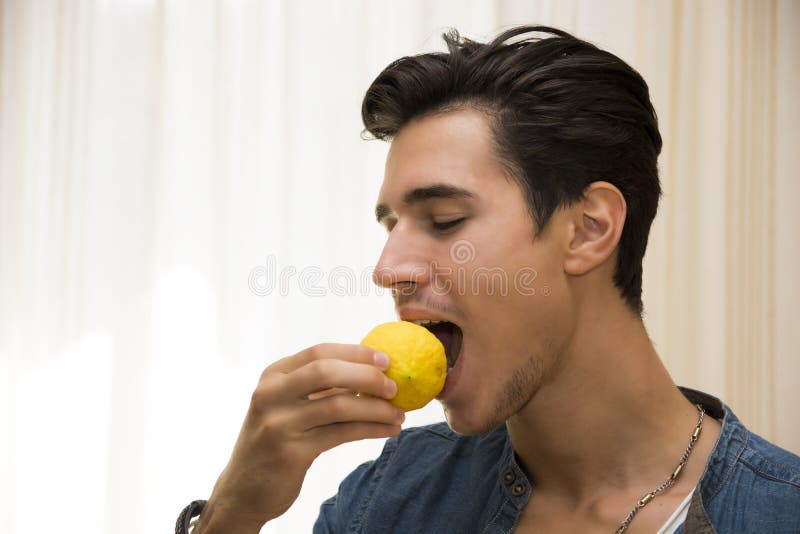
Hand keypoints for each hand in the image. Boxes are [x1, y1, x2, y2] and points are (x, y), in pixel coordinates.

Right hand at [194, 343, 402, 532]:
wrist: (242, 490)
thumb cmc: (275, 440)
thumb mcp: (286, 404)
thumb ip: (317, 386)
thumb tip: (370, 368)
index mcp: (273, 376)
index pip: (319, 352)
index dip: (356, 352)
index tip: (385, 359)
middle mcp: (271, 394)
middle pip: (327, 371)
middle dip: (367, 376)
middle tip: (394, 386)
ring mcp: (279, 423)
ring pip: (340, 405)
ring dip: (377, 408)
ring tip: (399, 414)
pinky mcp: (292, 452)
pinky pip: (342, 434)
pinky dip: (372, 429)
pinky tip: (389, 430)